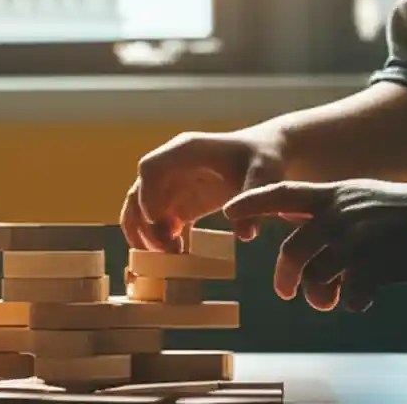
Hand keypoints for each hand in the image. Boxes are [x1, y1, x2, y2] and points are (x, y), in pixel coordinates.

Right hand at [122, 129, 286, 251]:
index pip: (150, 168)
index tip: (158, 222)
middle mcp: (171, 166)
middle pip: (139, 192)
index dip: (147, 194)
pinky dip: (158, 238)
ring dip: (145, 233)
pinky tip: (176, 253)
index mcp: (184, 151)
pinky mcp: (179, 202)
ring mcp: (172, 185)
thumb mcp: (263, 175)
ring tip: (167, 255)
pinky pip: (157, 221)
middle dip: (144, 222)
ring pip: (141, 209)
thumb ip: (252, 200)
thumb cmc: (263, 159)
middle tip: (165, 249)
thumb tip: (244, 234)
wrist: (267, 157)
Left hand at [223, 179, 406, 311]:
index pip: (281, 194)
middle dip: (285, 277)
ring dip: (319, 295)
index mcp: (332, 195)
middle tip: (286, 292)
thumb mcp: (361, 198)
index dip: (251, 201)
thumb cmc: (405, 211)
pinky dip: (352, 302)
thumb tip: (299, 237)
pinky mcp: (377, 264)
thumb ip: (328, 213)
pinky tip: (362, 299)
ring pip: (317, 276)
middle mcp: (340, 215)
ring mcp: (358, 239)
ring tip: (327, 300)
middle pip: (292, 251)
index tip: (227, 210)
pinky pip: (349, 295)